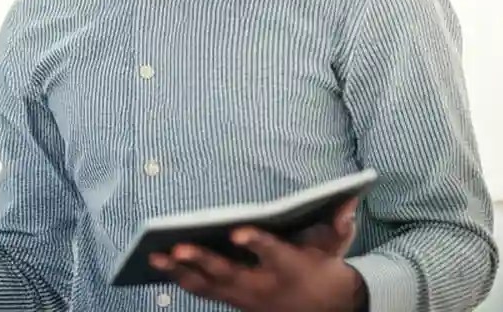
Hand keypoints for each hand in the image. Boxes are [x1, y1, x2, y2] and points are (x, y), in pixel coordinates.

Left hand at [149, 197, 366, 311]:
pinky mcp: (230, 300)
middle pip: (229, 274)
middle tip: (178, 247)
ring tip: (153, 256)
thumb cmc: (322, 264)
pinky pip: (201, 290)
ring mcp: (244, 297)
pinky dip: (179, 278)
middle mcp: (263, 286)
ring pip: (208, 286)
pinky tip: (156, 263)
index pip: (272, 253)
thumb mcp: (335, 246)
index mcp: (289, 267)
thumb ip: (339, 224)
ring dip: (179, 272)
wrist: (320, 307)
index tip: (236, 230)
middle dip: (203, 262)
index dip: (256, 242)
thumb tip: (349, 200)